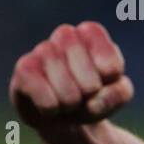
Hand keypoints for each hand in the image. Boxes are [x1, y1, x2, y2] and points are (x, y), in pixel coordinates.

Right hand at [10, 22, 133, 130]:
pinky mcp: (24, 69)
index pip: (112, 68)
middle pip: (90, 84)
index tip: (103, 80)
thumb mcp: (117, 94)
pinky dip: (52, 110)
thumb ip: (120, 93)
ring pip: (69, 94)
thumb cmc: (93, 95)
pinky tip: (48, 103)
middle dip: (89, 99)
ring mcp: (42, 49)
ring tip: (65, 98)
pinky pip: (48, 102)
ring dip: (71, 106)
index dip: (110, 85)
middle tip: (83, 93)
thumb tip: (92, 102)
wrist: (61, 111)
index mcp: (92, 33)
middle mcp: (66, 34)